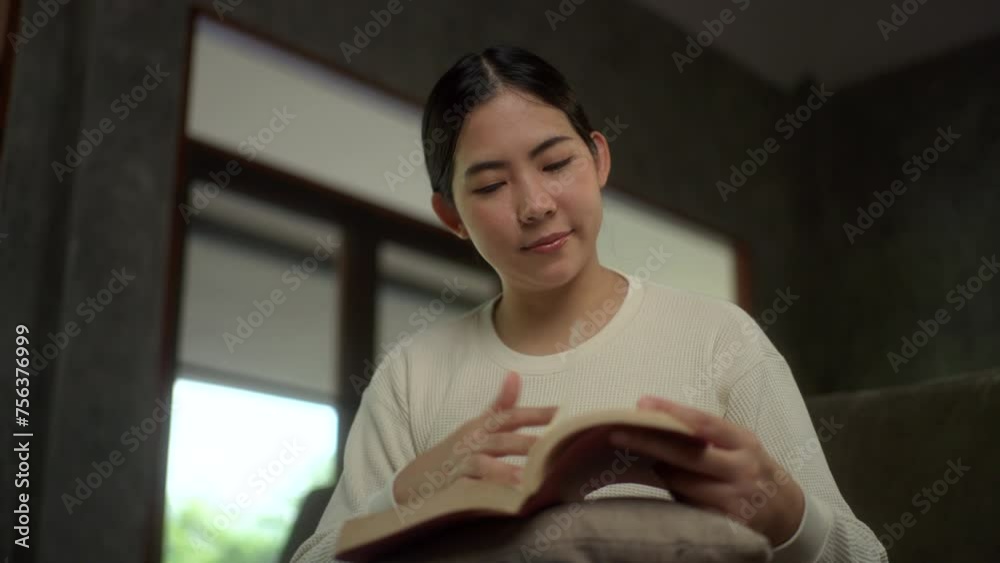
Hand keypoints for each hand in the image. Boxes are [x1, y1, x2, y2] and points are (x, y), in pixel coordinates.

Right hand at [393, 371, 557, 504]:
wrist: (414, 480)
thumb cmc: (455, 451)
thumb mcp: (477, 426)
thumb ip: (500, 405)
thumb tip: (515, 375)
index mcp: (480, 427)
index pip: (510, 416)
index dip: (535, 414)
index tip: (562, 412)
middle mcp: (470, 443)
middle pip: (499, 440)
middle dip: (525, 442)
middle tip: (552, 445)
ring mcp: (458, 466)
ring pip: (481, 465)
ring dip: (502, 470)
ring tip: (525, 479)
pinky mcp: (450, 488)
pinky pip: (466, 492)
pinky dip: (481, 495)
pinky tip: (499, 502)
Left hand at [608, 395, 804, 545]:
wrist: (788, 514)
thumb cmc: (753, 470)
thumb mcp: (740, 445)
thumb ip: (708, 435)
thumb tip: (657, 418)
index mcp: (744, 442)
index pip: (703, 423)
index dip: (671, 412)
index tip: (642, 404)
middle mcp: (741, 469)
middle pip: (688, 455)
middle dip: (650, 443)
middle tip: (617, 433)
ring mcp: (735, 499)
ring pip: (683, 483)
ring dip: (660, 471)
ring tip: (647, 461)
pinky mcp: (727, 524)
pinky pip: (689, 506)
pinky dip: (673, 494)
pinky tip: (665, 485)